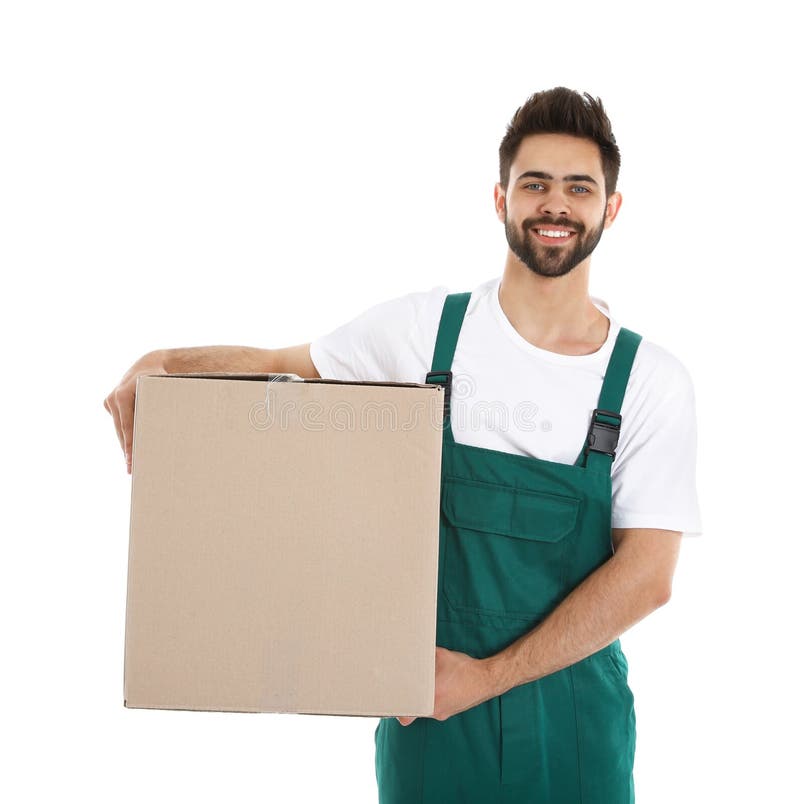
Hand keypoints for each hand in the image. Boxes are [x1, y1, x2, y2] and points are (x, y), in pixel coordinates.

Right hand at [103, 350, 167, 473]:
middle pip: (122, 431)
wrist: (150, 364)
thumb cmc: (162, 378)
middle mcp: (114, 397)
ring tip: (132, 464)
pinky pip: (119, 424)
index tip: (132, 462)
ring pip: (119, 429)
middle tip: (133, 470)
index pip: (127, 426)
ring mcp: (110, 401)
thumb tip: (184, 421)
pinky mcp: (110, 404)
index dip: (130, 446)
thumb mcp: (166, 390)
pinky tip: (132, 450)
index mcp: (124, 394)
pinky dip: (126, 436)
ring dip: (126, 446)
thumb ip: (170, 405)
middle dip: (128, 451)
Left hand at [396, 646, 494, 726]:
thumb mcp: (441, 656)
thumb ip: (424, 656)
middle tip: (399, 690)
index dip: (396, 710)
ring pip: (424, 710)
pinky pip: (434, 708)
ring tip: (419, 685)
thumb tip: (409, 650)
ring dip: (419, 699)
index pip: (406, 715)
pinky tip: (436, 687)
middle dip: (406, 702)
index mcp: (432, 698)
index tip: (390, 701)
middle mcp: (435, 710)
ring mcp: (442, 713)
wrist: (487, 679)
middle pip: (412, 713)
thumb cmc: (464, 668)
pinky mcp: (448, 712)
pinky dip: (431, 699)